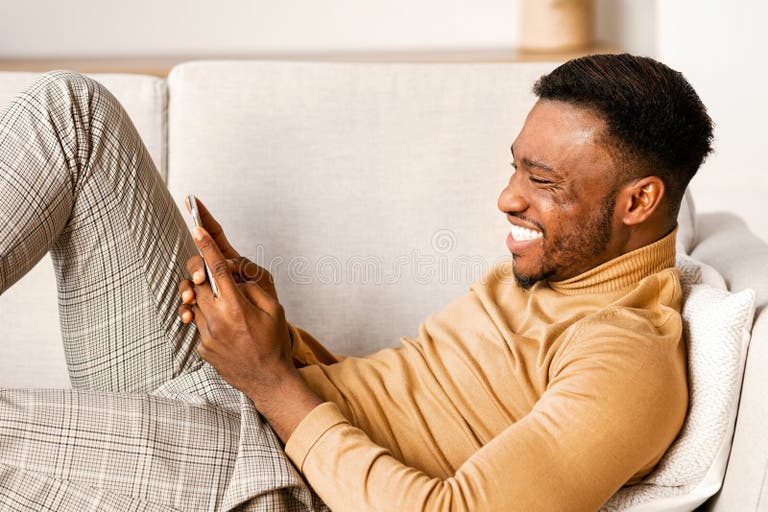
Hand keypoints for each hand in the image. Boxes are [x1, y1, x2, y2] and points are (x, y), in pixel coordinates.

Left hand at [178, 226, 321, 439]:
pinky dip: (208, 319)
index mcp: (237, 307)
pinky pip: (198, 324)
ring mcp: (207, 336)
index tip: (196, 228)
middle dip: (201, 274)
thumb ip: (254, 285)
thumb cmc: (274, 342)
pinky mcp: (202, 348)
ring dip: (205, 299)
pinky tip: (226, 329)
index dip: (206, 246)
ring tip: (225, 307)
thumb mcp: (274, 309)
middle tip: (210, 274)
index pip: (217, 269)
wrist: (267, 380)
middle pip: (197, 284)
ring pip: (194, 303)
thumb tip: (234, 272)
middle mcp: (218, 321)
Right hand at [179, 196, 276, 309]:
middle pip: (198, 260)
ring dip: (186, 288)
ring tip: (190, 299)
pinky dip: (186, 310)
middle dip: (195, 266)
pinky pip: (189, 307)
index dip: (204, 217)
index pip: (216, 235)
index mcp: (231, 262)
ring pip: (189, 284)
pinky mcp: (203, 311)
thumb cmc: (267, 305)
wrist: (265, 336)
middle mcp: (216, 274)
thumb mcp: (263, 281)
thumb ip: (248, 268)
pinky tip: (187, 316)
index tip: (191, 200)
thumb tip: (225, 265)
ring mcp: (208, 292)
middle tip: (201, 279)